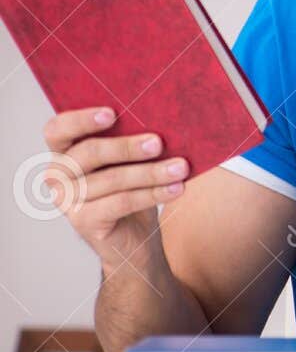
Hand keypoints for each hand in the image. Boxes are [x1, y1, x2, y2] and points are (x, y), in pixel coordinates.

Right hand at [39, 107, 186, 274]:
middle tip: (158, 143)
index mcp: (64, 150)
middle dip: (127, 146)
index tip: (112, 113)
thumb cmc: (132, 188)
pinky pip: (121, 203)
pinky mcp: (84, 222)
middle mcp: (58, 175)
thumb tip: (163, 119)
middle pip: (89, 153)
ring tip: (181, 167)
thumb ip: (133, 140)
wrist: (134, 238)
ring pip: (111, 179)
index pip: (58, 129)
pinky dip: (152, 194)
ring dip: (151, 172)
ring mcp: (67, 201)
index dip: (81, 120)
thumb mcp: (131, 160)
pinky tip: (176, 188)